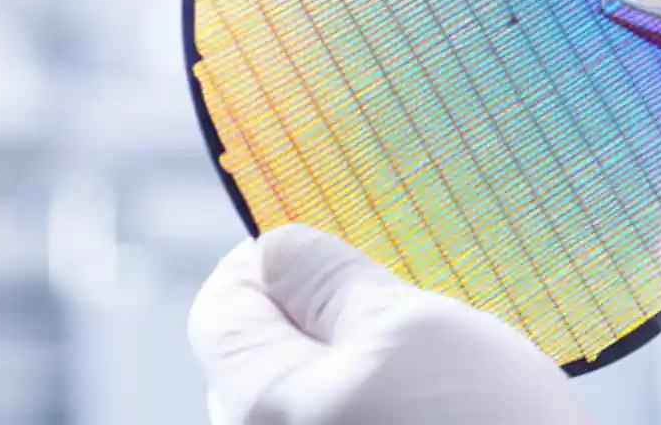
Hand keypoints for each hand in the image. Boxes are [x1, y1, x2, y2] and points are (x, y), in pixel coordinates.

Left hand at [188, 224, 591, 424]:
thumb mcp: (415, 329)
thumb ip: (331, 283)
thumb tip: (276, 251)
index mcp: (260, 409)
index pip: (222, 307)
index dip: (276, 265)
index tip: (337, 260)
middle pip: (262, 360)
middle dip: (322, 323)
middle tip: (405, 325)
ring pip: (309, 402)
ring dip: (358, 374)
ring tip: (436, 385)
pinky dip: (376, 415)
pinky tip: (438, 418)